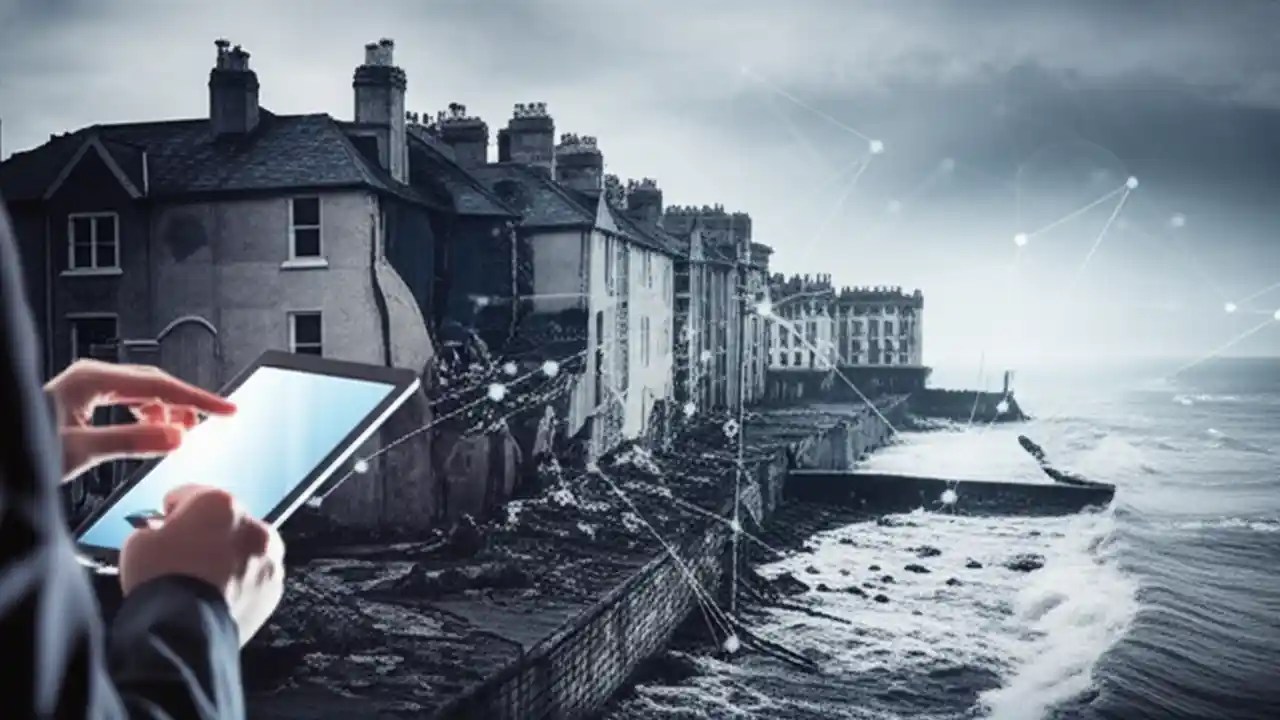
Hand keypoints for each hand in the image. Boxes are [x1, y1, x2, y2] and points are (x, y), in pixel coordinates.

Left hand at [44, 359, 235, 482]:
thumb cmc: (21, 450)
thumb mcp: (80, 450)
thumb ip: (132, 441)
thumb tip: (177, 435)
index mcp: (91, 379)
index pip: (159, 385)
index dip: (197, 399)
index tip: (226, 410)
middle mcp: (91, 377)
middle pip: (155, 384)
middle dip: (186, 403)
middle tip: (215, 420)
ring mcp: (88, 387)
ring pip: (143, 393)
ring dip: (167, 411)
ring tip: (184, 432)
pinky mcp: (85, 401)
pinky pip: (129, 403)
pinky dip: (148, 417)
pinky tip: (155, 431)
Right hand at [120, 484, 284, 646]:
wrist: (182, 632)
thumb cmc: (160, 583)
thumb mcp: (138, 542)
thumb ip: (154, 528)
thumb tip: (159, 531)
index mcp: (220, 504)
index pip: (194, 494)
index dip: (174, 507)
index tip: (167, 516)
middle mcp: (253, 526)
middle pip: (226, 521)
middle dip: (207, 532)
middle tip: (185, 551)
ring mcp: (268, 558)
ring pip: (245, 549)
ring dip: (229, 556)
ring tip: (202, 577)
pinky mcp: (273, 588)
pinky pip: (254, 576)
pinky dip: (241, 581)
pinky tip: (217, 594)